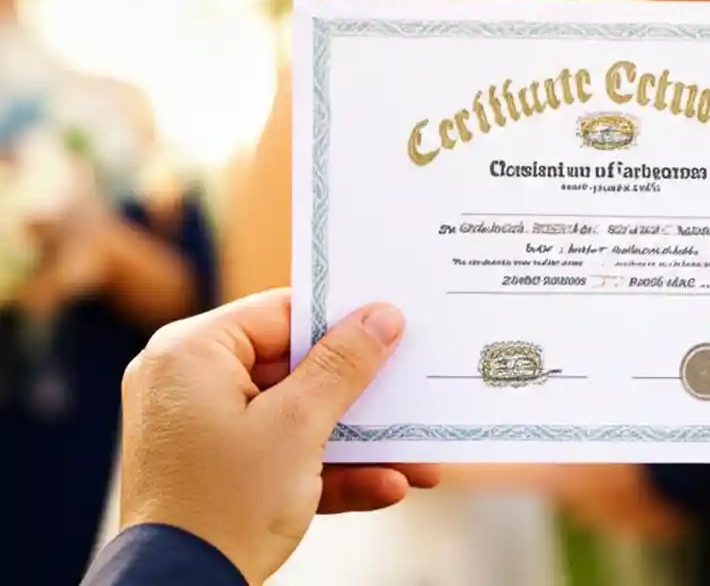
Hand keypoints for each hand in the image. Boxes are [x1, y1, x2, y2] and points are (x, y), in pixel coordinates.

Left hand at [118, 290, 438, 584]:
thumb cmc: (227, 504)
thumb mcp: (298, 426)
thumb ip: (343, 366)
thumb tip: (382, 316)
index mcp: (190, 353)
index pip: (279, 313)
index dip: (341, 320)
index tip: (394, 326)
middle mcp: (186, 383)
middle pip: (292, 367)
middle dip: (358, 393)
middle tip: (410, 388)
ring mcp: (198, 430)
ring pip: (293, 417)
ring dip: (355, 439)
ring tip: (416, 455)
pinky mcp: (214, 471)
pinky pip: (279, 454)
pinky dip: (327, 469)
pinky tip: (386, 486)